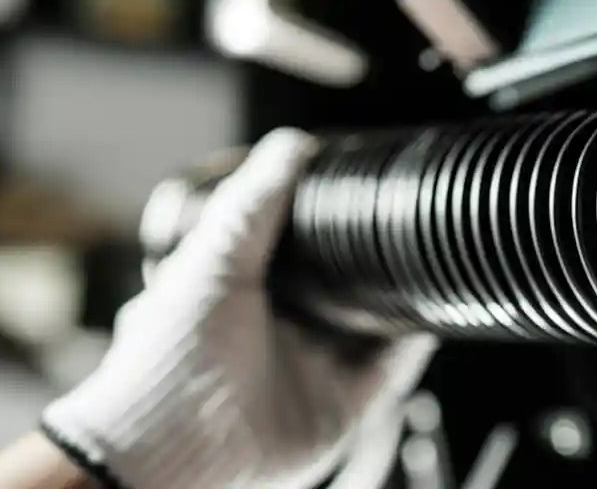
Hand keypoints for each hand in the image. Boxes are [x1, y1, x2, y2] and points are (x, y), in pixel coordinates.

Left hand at [42, 129, 435, 488]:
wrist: (168, 451)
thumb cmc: (165, 366)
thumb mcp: (211, 260)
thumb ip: (253, 204)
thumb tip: (292, 145)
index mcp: (249, 292)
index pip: (306, 248)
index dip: (336, 220)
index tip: (368, 187)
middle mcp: (285, 331)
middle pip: (347, 285)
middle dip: (378, 259)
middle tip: (410, 223)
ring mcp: (314, 370)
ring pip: (376, 325)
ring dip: (404, 299)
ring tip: (431, 261)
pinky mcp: (341, 408)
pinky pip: (392, 372)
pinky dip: (415, 344)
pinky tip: (430, 315)